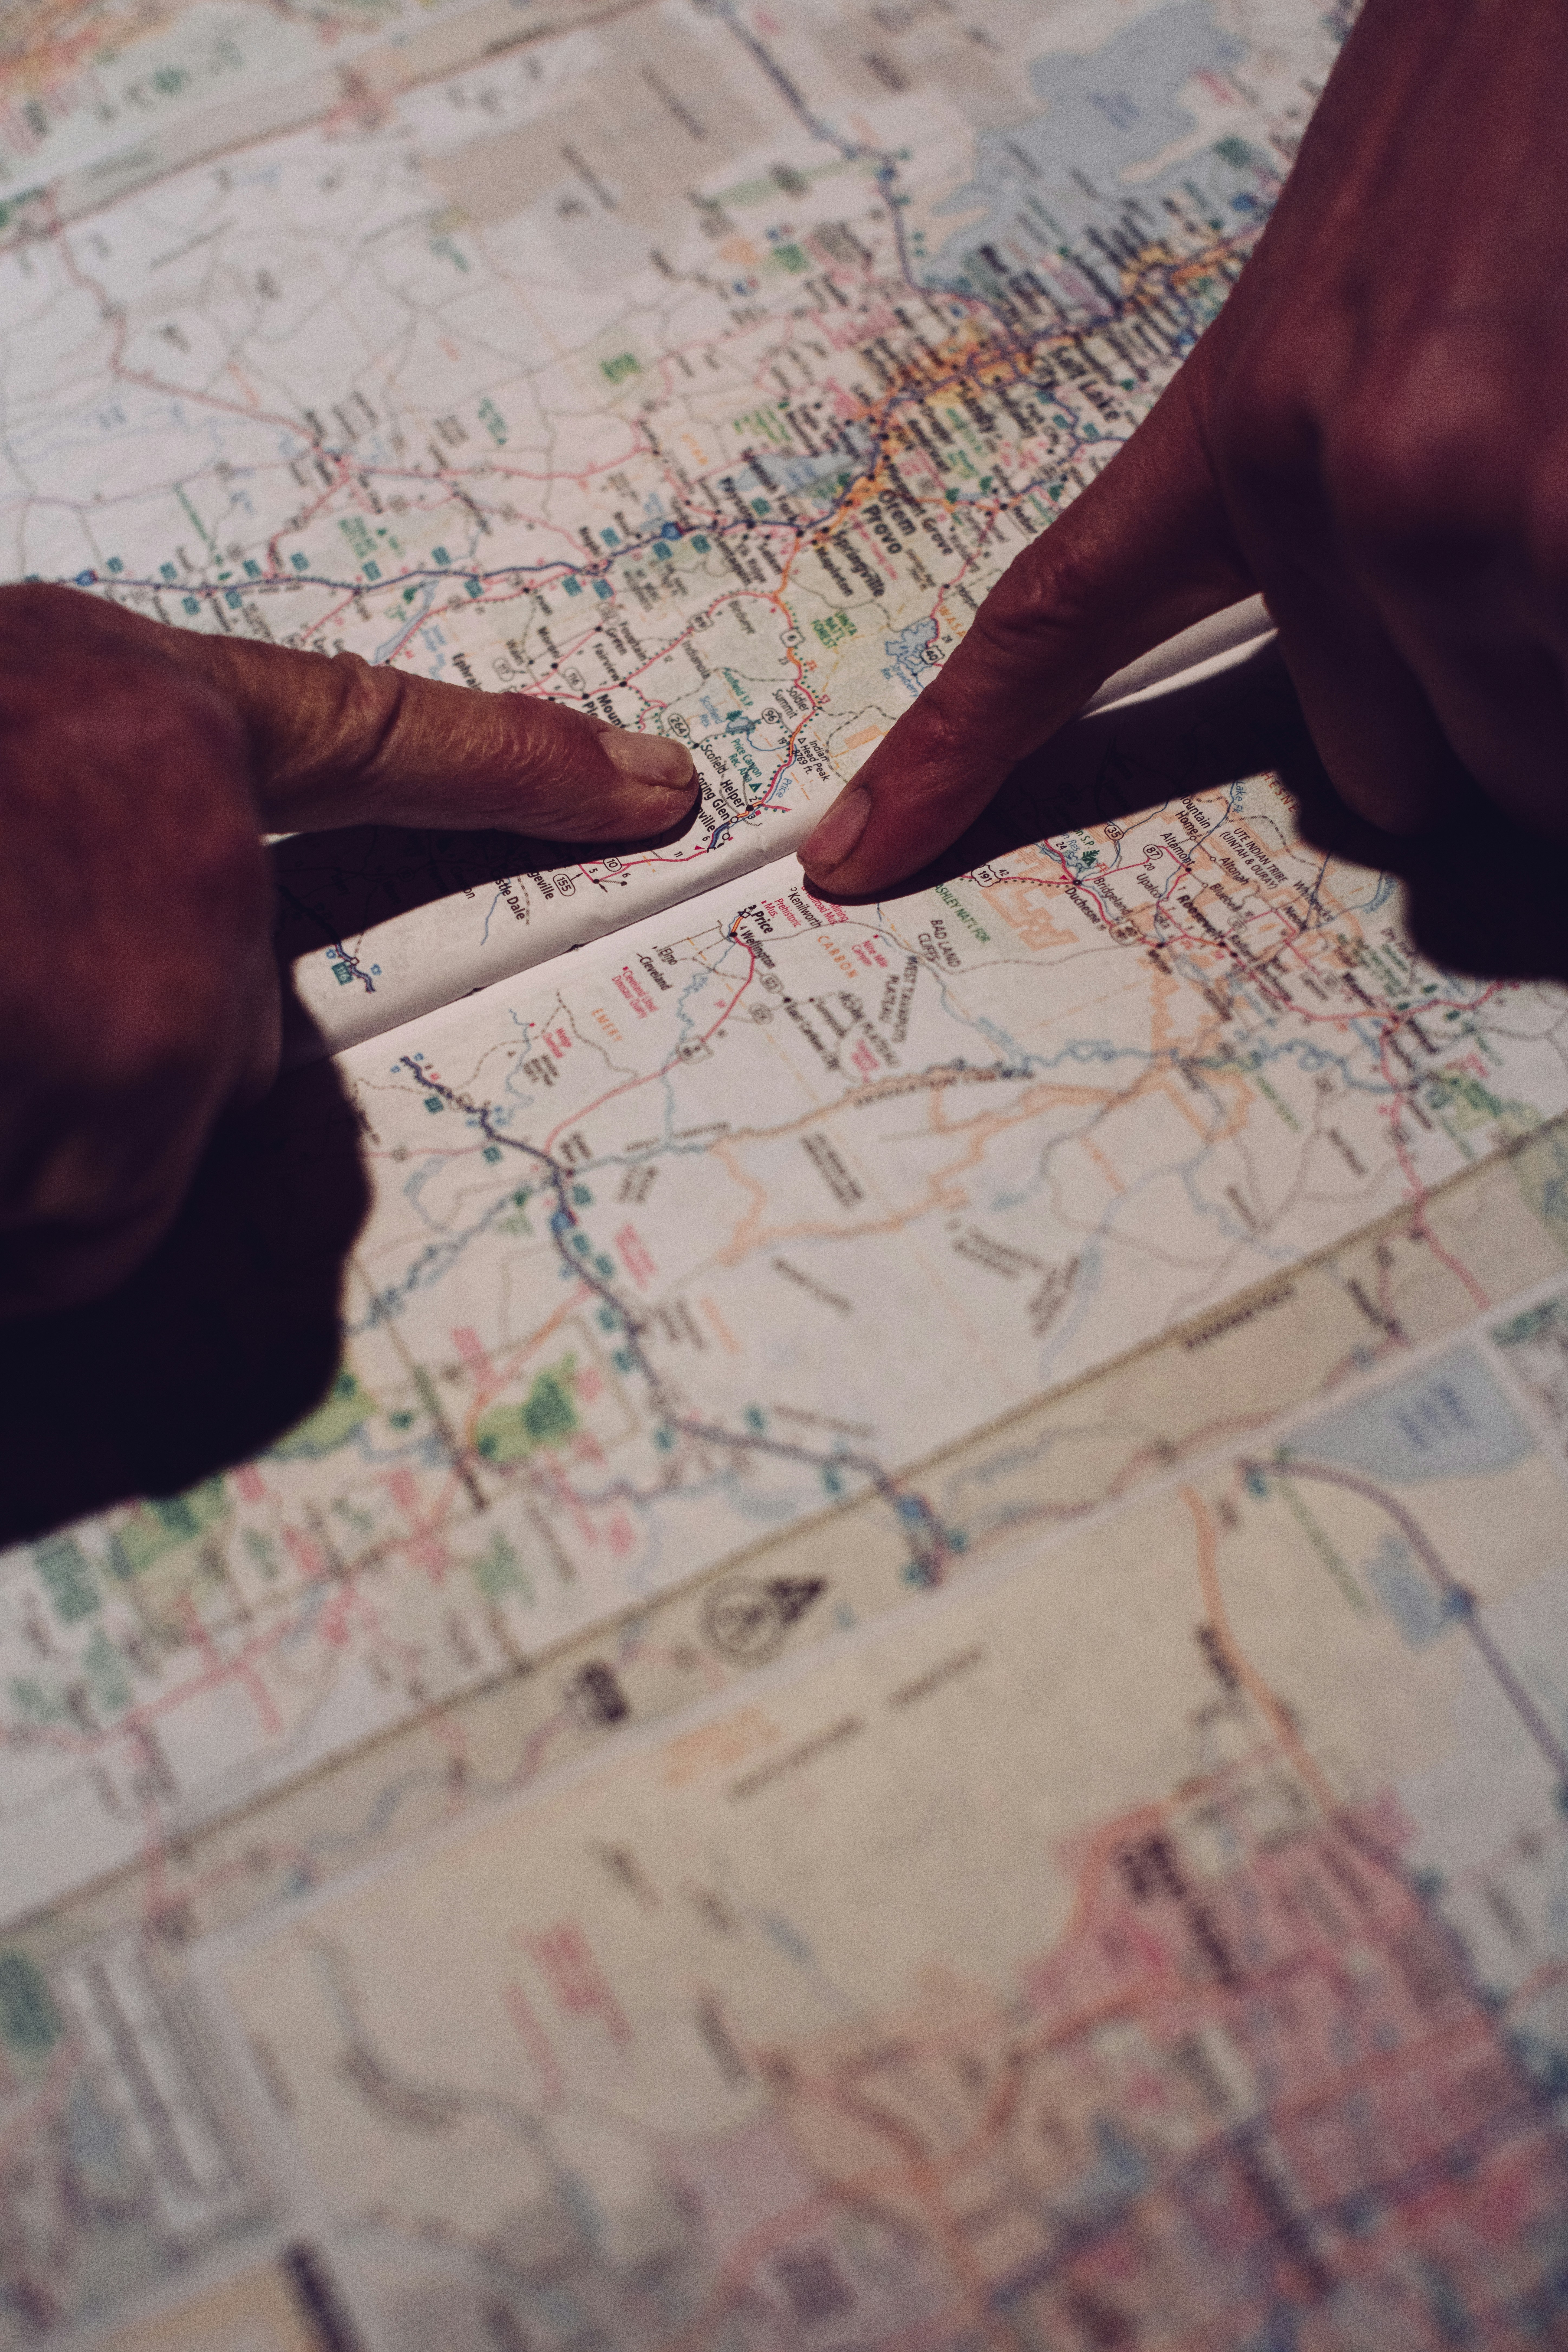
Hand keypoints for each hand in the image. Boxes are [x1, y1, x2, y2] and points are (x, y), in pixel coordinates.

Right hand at [0, 584, 694, 1314]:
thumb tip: (245, 962)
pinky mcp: (98, 1110)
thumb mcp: (22, 731)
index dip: (511, 767)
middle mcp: (191, 869)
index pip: (374, 740)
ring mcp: (144, 999)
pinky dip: (17, 1221)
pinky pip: (65, 1239)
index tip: (654, 787)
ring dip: (23, 1175)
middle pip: (203, 1063)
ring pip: (117, 1176)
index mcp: (150, 737)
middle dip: (82, 1089)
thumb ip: (106, 821)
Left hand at [800, 0, 1567, 893]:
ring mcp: (1456, 504)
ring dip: (1558, 676)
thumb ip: (1322, 501)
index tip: (850, 855)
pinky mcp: (1566, 506)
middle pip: (1386, 777)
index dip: (952, 755)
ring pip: (1514, 759)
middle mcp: (1339, 485)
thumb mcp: (1359, 319)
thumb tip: (1396, 661)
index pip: (1061, 625)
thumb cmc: (1496, 133)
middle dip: (1466, 701)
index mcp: (1246, 427)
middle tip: (1523, 529)